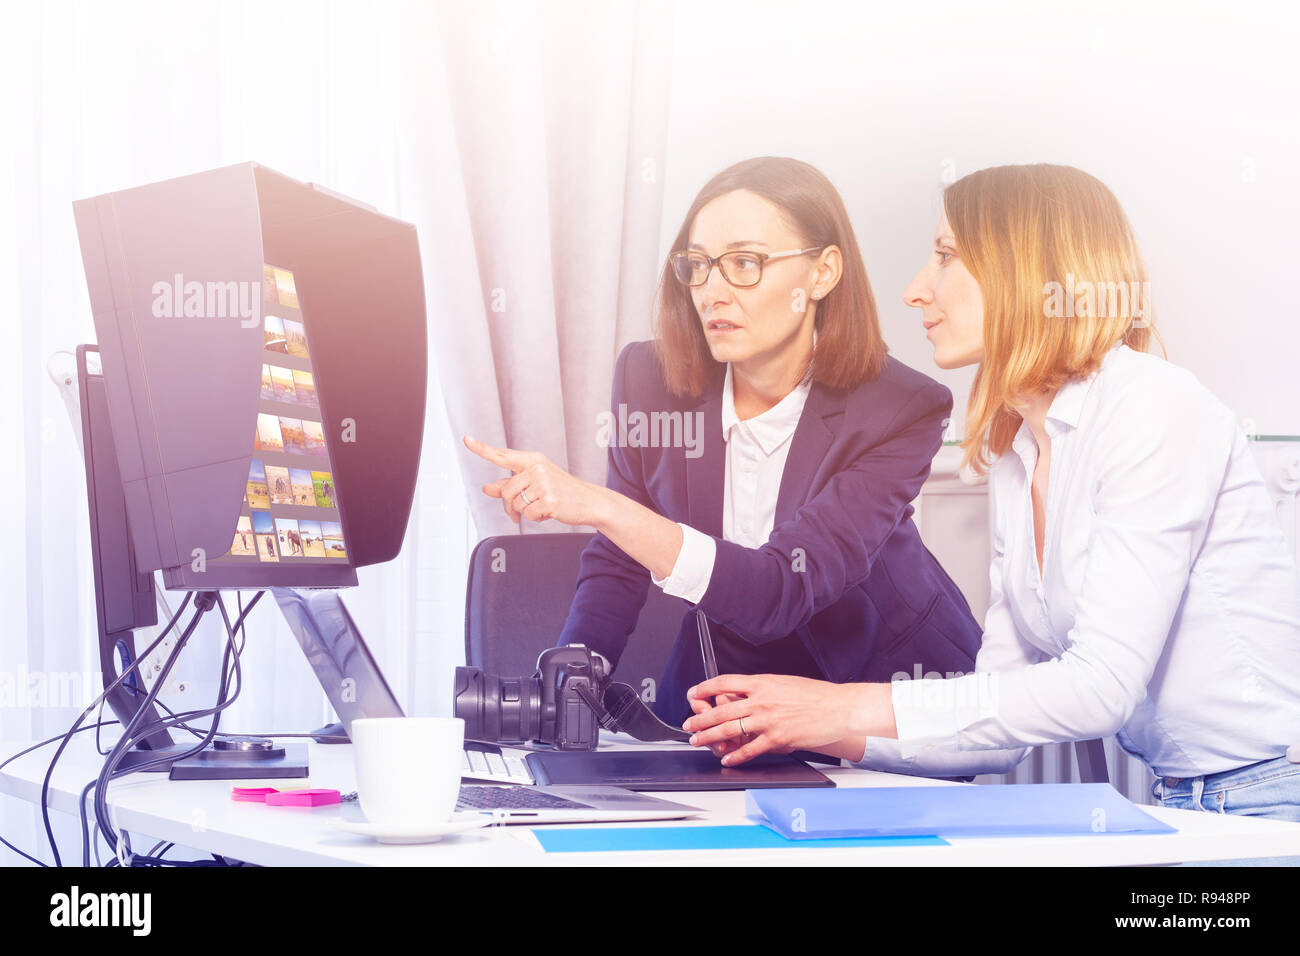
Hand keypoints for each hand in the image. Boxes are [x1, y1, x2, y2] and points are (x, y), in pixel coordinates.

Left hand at [464, 435, 608, 526]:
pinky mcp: (550, 499)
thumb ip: (509, 485)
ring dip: (526, 512)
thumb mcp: (535, 484)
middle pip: (506, 492)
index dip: (482, 449)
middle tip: (524, 509)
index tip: (466, 439)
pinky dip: (537, 518)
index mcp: (532, 460)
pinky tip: (549, 512)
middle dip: (512, 505)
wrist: (589, 501)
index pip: (502, 455)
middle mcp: (537, 468)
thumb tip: (486, 488)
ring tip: (542, 507)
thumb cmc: (561, 491)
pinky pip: (529, 515)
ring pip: (516, 505)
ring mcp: (544, 483)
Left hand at [683, 674, 883, 765]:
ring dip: (710, 737)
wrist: (839, 707)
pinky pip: (750, 749)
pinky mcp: (778, 738)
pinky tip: (727, 758)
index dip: (705, 687)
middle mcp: (762, 700)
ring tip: (698, 741)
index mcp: (763, 682)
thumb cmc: (816, 695)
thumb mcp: (784, 683)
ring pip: (730, 729)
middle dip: (700, 718)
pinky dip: (735, 755)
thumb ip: (762, 689)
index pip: (724, 681)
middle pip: (721, 709)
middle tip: (689, 725)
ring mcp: (768, 720)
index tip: (694, 693)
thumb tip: (743, 696)